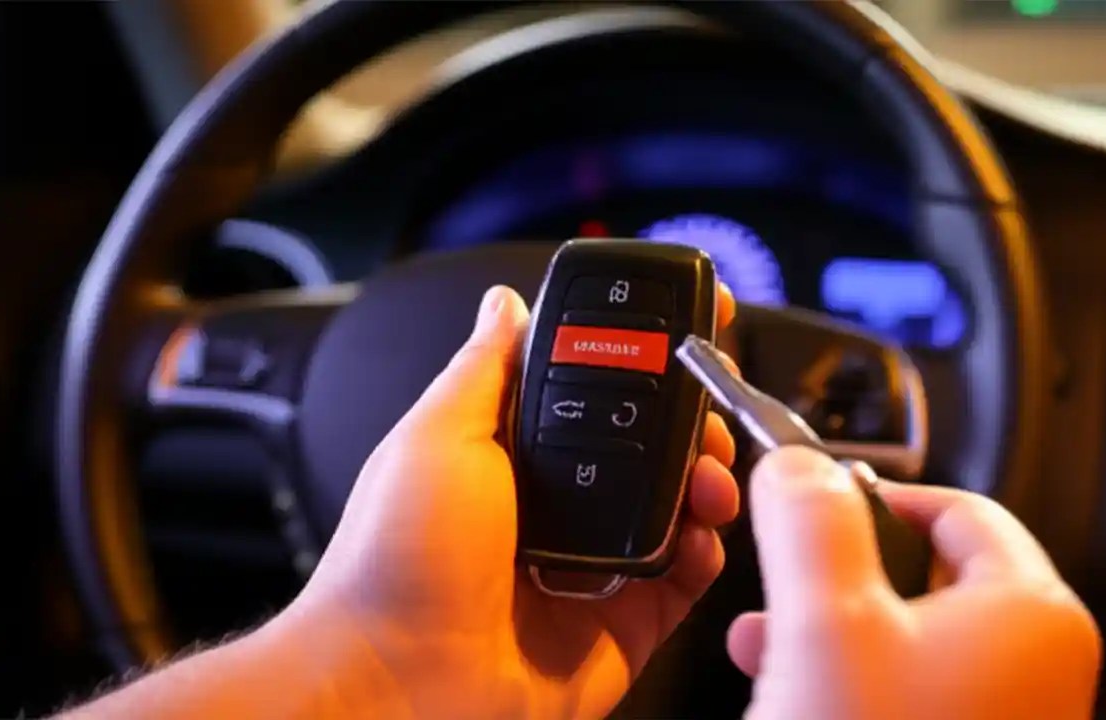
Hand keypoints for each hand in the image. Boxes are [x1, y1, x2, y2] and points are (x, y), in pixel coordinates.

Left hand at [281, 284, 739, 717]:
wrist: (400, 684)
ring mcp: (595, 562)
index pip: (597, 387)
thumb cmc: (396, 562)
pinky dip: (707, 551)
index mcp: (515, 452)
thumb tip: (504, 303)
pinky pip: (687, 578)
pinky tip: (702, 532)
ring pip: (680, 505)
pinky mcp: (624, 621)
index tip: (692, 321)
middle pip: (651, 442)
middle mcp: (559, 502)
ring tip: (708, 477)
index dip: (645, 355)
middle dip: (692, 416)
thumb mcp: (439, 436)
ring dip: (709, 478)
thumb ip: (487, 366)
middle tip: (708, 408)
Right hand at [727, 448, 1101, 719]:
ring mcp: (1001, 715)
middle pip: (924, 570)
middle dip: (834, 575)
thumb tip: (796, 464)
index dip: (870, 494)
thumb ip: (809, 521)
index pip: (956, 506)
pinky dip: (846, 680)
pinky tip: (792, 696)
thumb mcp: (823, 621)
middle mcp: (1032, 665)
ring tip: (766, 648)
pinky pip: (905, 692)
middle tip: (780, 585)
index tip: (808, 503)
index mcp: (1030, 612)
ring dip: (828, 629)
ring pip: (905, 635)